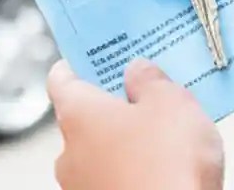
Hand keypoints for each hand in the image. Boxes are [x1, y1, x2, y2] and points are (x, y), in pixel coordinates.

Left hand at [47, 59, 223, 189]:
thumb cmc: (167, 167)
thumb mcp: (172, 103)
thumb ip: (152, 81)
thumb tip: (138, 71)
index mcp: (77, 114)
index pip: (61, 78)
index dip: (78, 64)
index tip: (93, 57)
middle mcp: (69, 152)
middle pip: (84, 117)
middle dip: (112, 106)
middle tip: (144, 93)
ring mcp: (81, 187)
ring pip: (99, 152)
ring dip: (123, 143)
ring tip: (163, 137)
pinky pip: (113, 179)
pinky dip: (131, 171)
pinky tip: (162, 170)